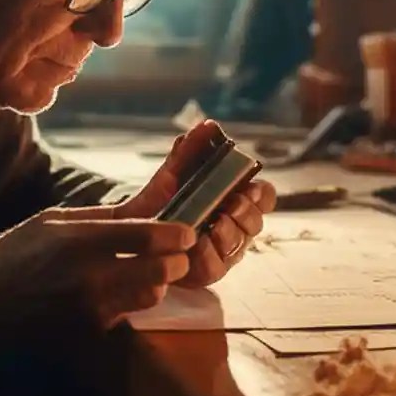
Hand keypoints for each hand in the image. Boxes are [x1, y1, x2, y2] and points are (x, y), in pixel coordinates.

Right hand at [0, 204, 194, 361]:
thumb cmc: (16, 254)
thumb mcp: (56, 220)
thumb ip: (108, 214)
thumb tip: (153, 196)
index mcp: (81, 240)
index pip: (149, 235)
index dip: (178, 233)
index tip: (187, 231)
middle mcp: (91, 276)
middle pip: (162, 270)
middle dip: (176, 260)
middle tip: (173, 253)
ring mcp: (92, 308)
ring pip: (152, 295)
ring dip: (158, 282)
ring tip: (145, 269)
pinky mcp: (90, 331)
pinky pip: (129, 312)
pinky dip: (132, 300)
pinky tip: (116, 289)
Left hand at [113, 120, 276, 287]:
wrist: (131, 226)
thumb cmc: (160, 198)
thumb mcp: (173, 169)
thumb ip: (191, 147)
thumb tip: (209, 125)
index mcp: (235, 199)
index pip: (264, 196)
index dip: (261, 193)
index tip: (248, 187)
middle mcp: (235, 226)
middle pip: (257, 222)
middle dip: (246, 212)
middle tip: (229, 205)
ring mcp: (223, 251)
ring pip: (240, 245)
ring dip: (229, 232)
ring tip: (213, 223)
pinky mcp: (206, 271)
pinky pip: (217, 266)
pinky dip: (209, 253)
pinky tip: (198, 242)